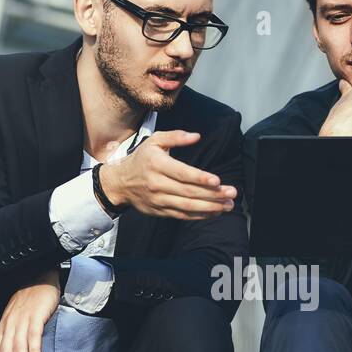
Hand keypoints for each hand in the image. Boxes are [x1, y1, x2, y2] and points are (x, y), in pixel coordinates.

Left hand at [0, 269, 60, 351]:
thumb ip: (17, 337)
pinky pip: (33, 335)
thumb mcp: (19, 319)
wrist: (40, 276)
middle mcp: (9, 325)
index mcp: (4, 328)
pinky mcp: (36, 315)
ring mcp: (22, 320)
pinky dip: (34, 350)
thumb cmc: (31, 300)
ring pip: (19, 348)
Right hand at [95, 130, 235, 219]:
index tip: (217, 181)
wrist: (120, 183)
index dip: (200, 178)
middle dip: (212, 194)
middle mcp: (157, 184)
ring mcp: (158, 200)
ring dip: (210, 207)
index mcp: (157, 164)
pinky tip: (214, 212)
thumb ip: (176, 136)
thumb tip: (196, 136)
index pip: (181, 173)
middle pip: (188, 192)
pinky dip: (200, 215)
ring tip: (228, 205)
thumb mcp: (154, 141)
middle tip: (231, 193)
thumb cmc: (141, 159)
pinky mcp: (160, 211)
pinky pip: (183, 215)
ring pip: (187, 206)